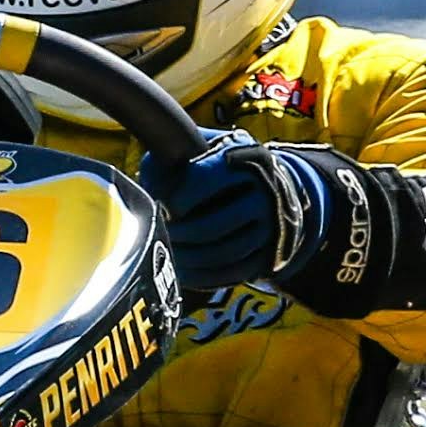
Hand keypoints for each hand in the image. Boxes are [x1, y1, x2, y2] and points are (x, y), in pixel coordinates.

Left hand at [162, 136, 342, 297]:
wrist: (266, 186)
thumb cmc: (217, 166)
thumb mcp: (199, 148)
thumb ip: (172, 157)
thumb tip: (155, 190)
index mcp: (246, 160)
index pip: (208, 179)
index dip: (180, 197)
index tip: (165, 204)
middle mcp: (265, 194)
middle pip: (214, 226)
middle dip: (181, 234)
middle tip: (163, 232)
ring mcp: (270, 227)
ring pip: (225, 254)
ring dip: (189, 259)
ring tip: (169, 252)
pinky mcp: (269, 254)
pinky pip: (235, 273)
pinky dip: (205, 278)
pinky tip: (183, 272)